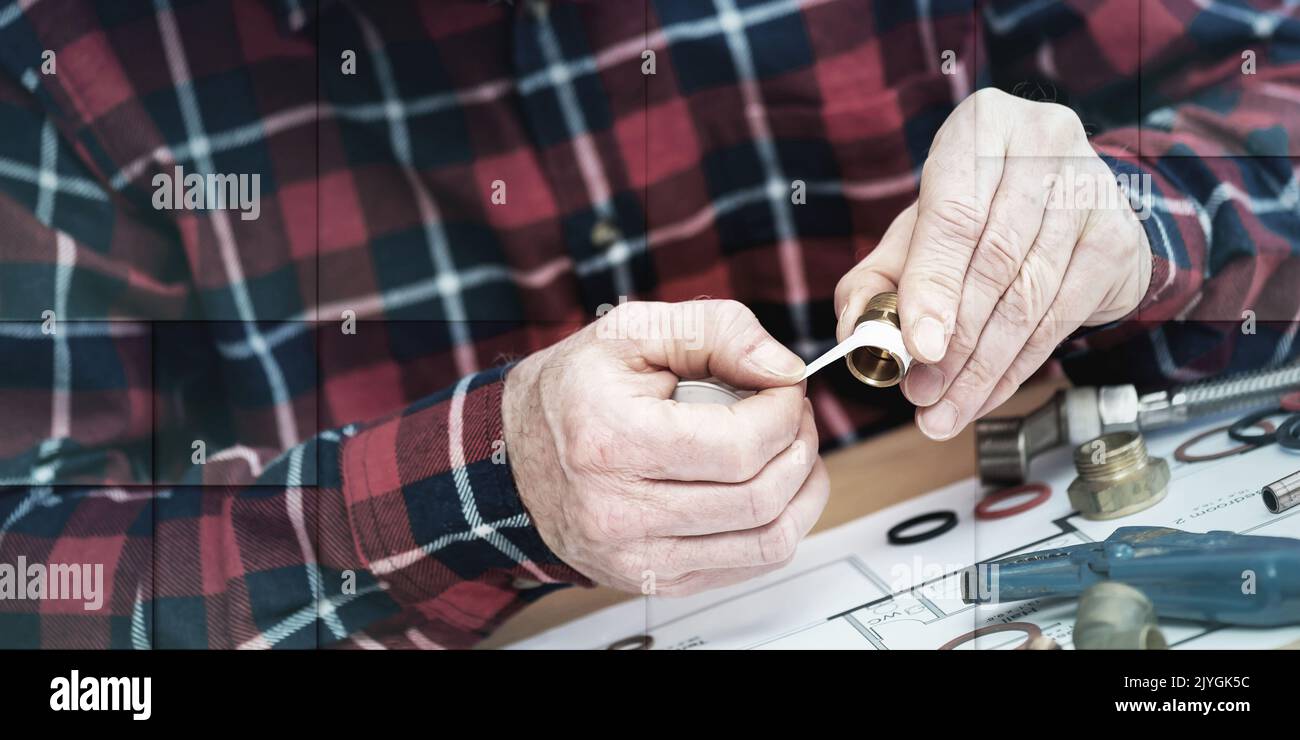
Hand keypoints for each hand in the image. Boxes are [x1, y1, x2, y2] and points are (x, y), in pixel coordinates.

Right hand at [502, 300, 827, 595]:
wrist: (513, 456)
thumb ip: (716, 330)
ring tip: (790, 450)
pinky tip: (768, 487)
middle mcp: (619, 511)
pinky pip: (746, 566)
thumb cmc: (573, 391)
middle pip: (759, 498)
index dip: (784, 411)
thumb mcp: (632, 330)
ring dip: (801, 492)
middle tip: (793, 413)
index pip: (739, 446)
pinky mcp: (650, 580)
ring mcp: (636, 556)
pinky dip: (776, 525)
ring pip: (765, 543)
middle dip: (799, 446)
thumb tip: (784, 369)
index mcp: (612, 440)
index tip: (784, 386)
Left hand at [835, 87, 1151, 440]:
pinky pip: (1058, 319)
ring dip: (982, 367)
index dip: (934, 285)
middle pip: (994, 262)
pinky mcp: (1116, 241)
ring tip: (943, 409)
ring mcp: (1090, 191)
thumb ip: (875, 278)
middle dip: (954, 341)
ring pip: (1029, 298)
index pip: (954, 215)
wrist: (1069, 203)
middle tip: (920, 392)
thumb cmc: (978, 213)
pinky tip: (984, 396)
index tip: (918, 345)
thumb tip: (855, 332)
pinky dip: (1016, 368)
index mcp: (981, 127)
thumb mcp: (916, 232)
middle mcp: (1044, 145)